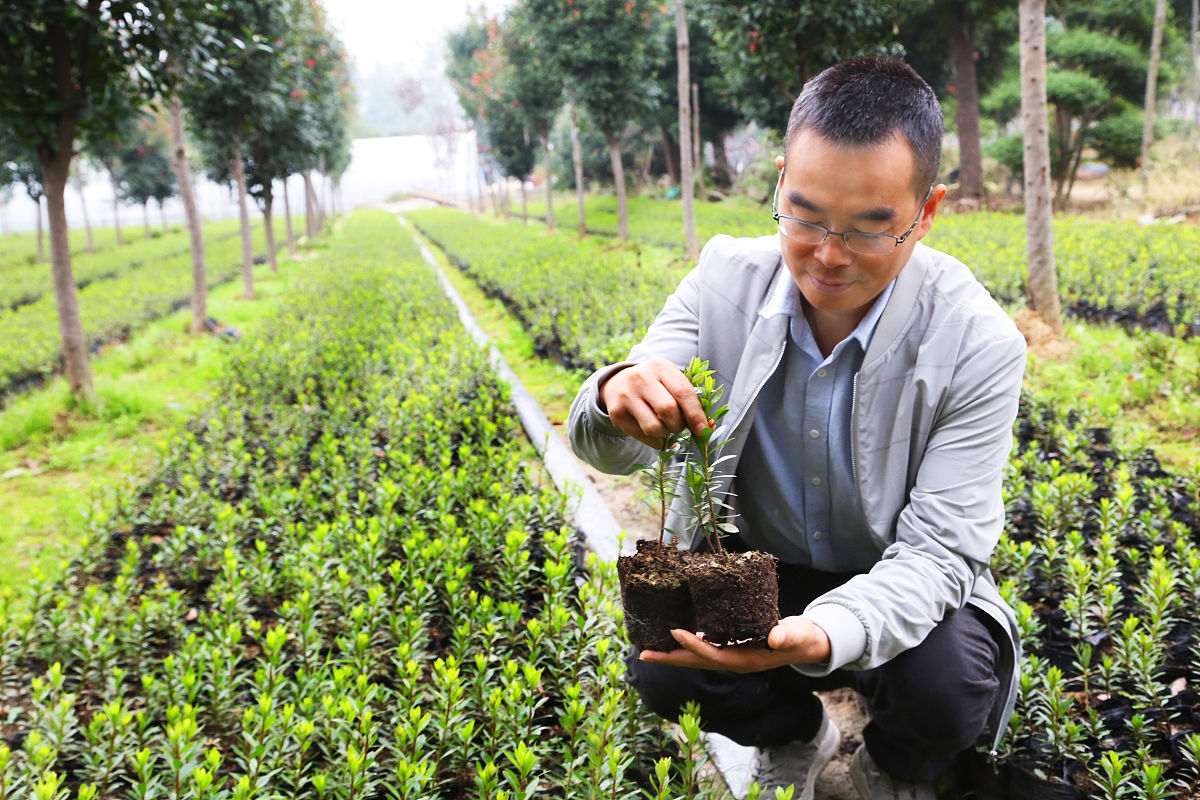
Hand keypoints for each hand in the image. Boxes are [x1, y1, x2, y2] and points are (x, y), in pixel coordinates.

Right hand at [599, 357, 711, 447]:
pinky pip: (643, 437)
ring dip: (666, 433)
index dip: (695, 414)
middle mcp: (640, 378)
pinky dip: (655, 440)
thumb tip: (708, 427)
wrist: (619, 383)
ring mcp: (626, 396)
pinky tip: (655, 431)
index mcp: (660, 366)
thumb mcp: (671, 381)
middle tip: (680, 426)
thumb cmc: (656, 384)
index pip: (683, 392)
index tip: (703, 429)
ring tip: (665, 426)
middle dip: (679, 425)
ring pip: (654, 427)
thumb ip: (690, 400)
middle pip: (668, 410)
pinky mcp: (617, 413)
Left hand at [638, 616, 831, 673]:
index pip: (714, 655)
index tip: (675, 632)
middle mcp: (735, 663)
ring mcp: (732, 659)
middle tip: (643, 653)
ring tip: (647, 650)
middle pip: (697, 663)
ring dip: (672, 655)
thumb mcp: (798, 634)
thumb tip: (776, 638)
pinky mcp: (731, 650)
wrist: (808, 644)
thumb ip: (788, 636)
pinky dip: (685, 647)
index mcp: (747, 660)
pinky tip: (672, 639)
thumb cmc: (802, 638)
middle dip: (670, 658)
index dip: (694, 645)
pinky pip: (703, 651)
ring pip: (696, 660)